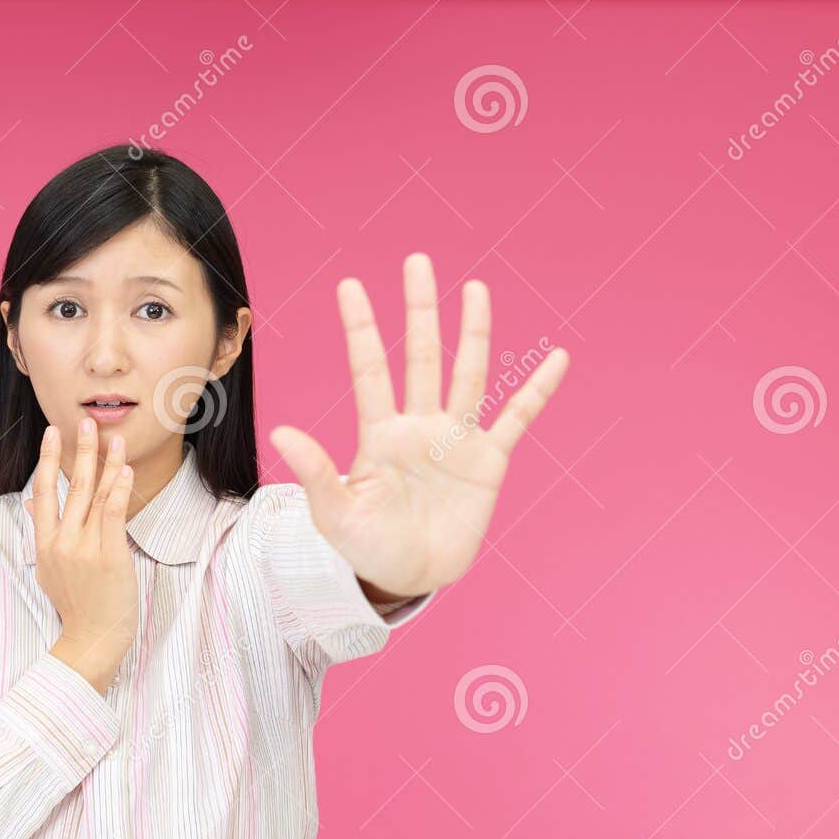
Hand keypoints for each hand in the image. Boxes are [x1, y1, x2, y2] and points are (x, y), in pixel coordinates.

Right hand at [26, 419, 137, 693]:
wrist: (91, 640)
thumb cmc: (76, 607)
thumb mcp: (50, 571)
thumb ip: (46, 535)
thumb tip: (34, 504)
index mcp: (44, 544)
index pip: (43, 492)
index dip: (49, 460)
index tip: (53, 433)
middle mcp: (61, 542)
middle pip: (70, 486)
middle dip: (79, 451)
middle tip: (85, 422)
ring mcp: (84, 549)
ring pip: (94, 496)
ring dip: (105, 463)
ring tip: (112, 438)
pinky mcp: (109, 556)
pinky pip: (113, 514)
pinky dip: (118, 489)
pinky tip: (124, 469)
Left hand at [268, 252, 570, 597]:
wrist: (408, 576)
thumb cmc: (366, 546)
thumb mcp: (335, 512)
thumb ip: (316, 470)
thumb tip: (281, 428)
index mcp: (380, 434)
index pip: (370, 370)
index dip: (362, 329)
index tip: (350, 286)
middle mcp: (419, 426)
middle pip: (422, 356)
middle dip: (419, 311)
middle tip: (417, 261)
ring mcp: (455, 439)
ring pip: (468, 374)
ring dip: (474, 333)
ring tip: (476, 289)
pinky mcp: (488, 461)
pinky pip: (517, 419)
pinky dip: (537, 390)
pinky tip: (557, 358)